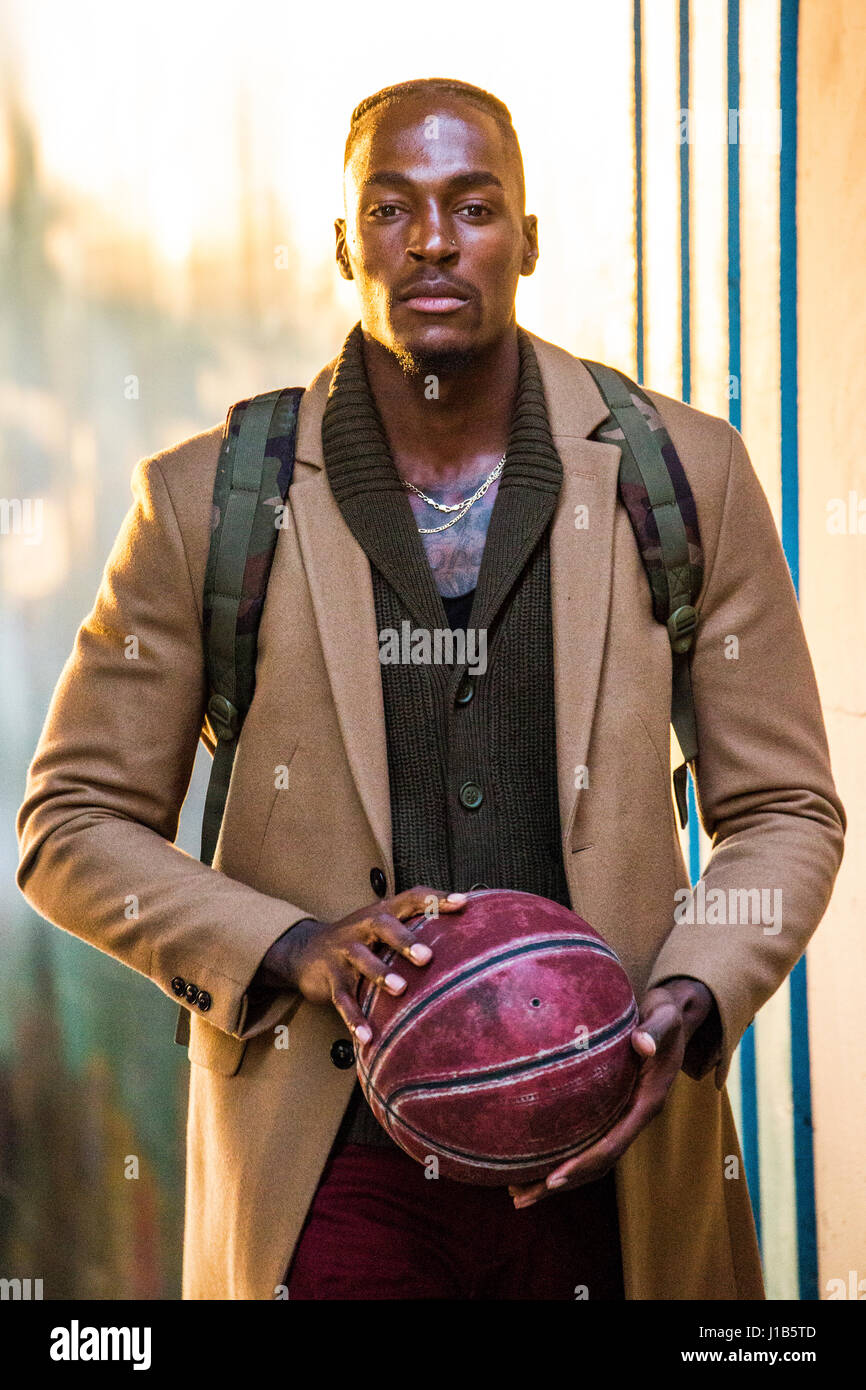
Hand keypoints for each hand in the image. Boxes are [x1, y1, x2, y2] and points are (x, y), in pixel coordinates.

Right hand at [256, 886, 467, 1043]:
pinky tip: (367, 1037)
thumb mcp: (382, 927)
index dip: (436, 899)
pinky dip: (354, 1018)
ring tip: (400, 989)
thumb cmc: (359, 939)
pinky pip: (343, 998)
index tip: (464, 904)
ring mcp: (344, 952)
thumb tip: (465, 932)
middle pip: (383, 926)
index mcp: (381, 912)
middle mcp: (362, 927)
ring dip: (381, 973)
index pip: (411, 898)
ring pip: (362, 959)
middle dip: (405, 940)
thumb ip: (414, 926)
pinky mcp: (331, 978)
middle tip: (427, 956)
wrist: (303, 951)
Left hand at [508, 977, 714, 1209]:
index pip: (612, 1144)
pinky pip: (588, 1140)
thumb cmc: (666, 1018)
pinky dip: (562, 1154)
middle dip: (562, 1183)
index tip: (553, 1179)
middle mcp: (634, 1118)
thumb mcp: (665, 1018)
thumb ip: (655, 1030)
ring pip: (591, 1158)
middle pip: (597, 1163)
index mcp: (647, 1104)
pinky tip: (533, 1157)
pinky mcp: (613, 1110)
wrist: (673, 1020)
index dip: (583, 1163)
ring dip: (557, 1178)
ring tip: (517, 1192)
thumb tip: (643, 1043)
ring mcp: (624, 1117)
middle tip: (520, 1198)